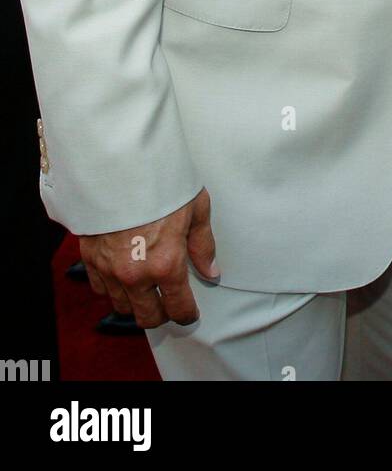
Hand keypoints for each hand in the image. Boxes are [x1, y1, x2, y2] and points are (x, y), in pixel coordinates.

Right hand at [79, 187, 218, 328]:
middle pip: (148, 317)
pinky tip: (124, 274)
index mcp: (166, 264)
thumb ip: (203, 245)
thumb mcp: (195, 208)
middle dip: (162, 314)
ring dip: (136, 302)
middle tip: (169, 303)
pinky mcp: (91, 259)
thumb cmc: (160, 180)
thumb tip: (211, 271)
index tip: (190, 311)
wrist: (119, 164)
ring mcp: (110, 269)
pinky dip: (113, 288)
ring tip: (147, 288)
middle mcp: (136, 274)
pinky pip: (101, 289)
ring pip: (123, 306)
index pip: (178, 308)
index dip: (187, 313)